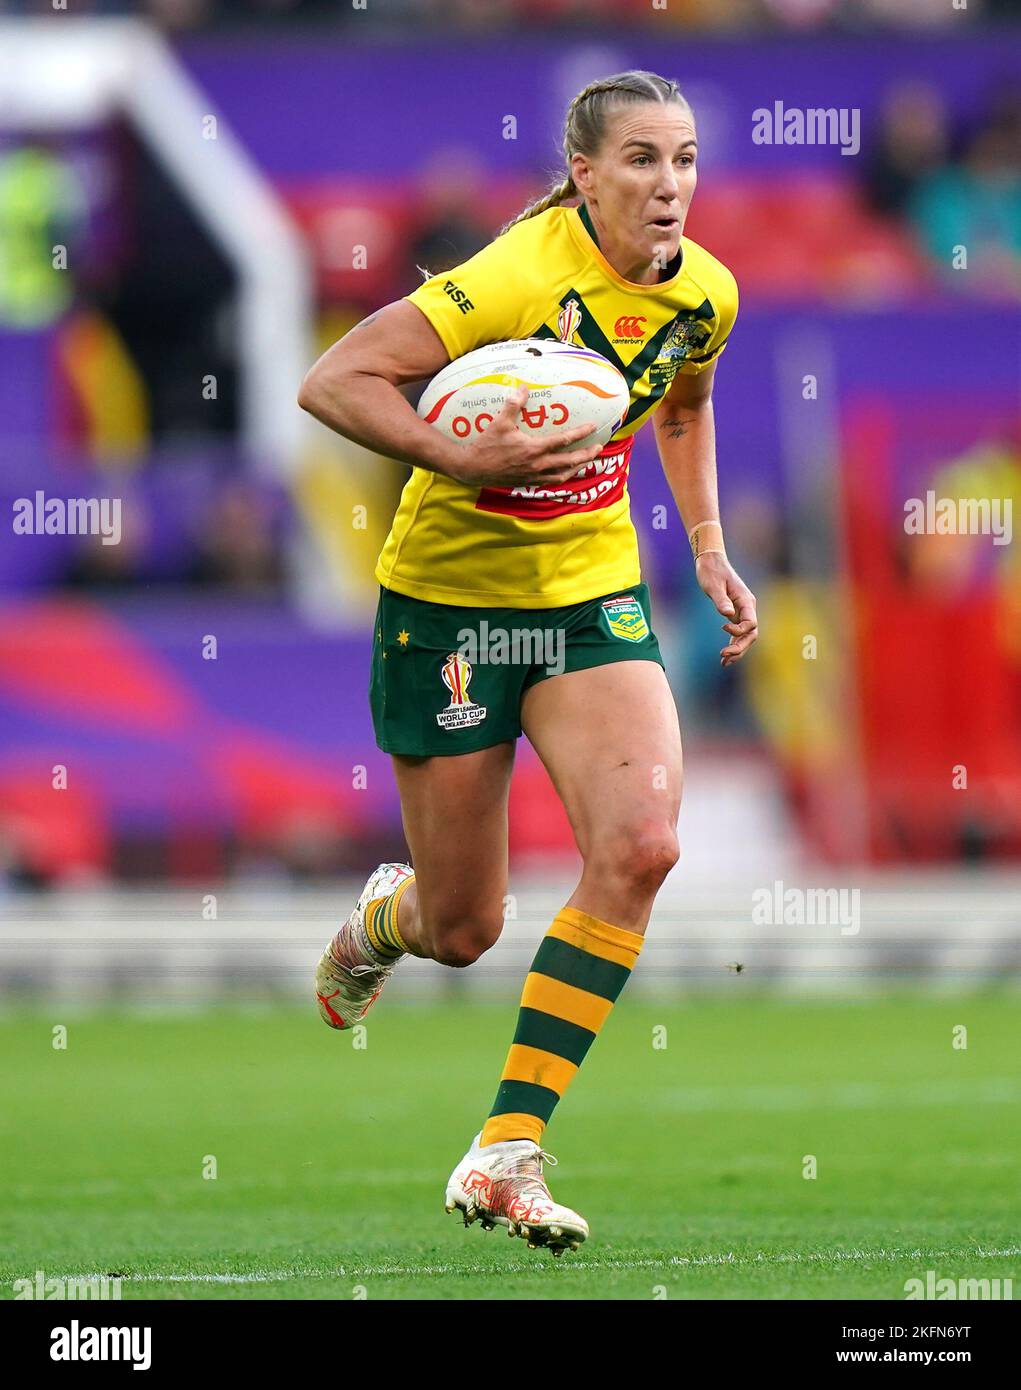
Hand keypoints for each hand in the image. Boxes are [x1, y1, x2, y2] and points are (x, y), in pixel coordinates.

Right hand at [443, 386, 605, 487]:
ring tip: (586, 463)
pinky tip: (564, 473)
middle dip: (587, 455)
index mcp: (534, 449)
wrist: (473, 468)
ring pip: (562, 475)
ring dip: (577, 468)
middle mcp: (538, 465)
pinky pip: (550, 482)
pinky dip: (561, 477)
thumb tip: (523, 387)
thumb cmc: (486, 444)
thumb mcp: (499, 422)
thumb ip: (513, 405)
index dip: (581, 433)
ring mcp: (533, 476)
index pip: (564, 440)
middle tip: (599, 448)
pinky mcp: (527, 482)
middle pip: (570, 461)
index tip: (593, 426)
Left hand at [695, 552, 758, 666]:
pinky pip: (738, 633)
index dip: (739, 631)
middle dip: (739, 647)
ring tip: (724, 662)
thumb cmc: (711, 571)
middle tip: (723, 657)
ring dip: (737, 650)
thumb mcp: (713, 585)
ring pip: (746, 637)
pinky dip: (733, 644)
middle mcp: (747, 608)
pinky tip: (725, 656)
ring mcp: (742, 612)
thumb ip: (721, 600)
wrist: (710, 561)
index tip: (723, 627)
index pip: (751, 623)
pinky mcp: (735, 614)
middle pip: (751, 634)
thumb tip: (727, 614)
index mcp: (746, 600)